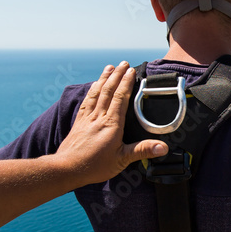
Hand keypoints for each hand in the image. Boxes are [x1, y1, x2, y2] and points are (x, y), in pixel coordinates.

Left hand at [55, 62, 167, 185]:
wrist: (66, 168)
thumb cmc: (94, 166)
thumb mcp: (122, 160)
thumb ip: (142, 150)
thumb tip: (164, 147)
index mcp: (112, 124)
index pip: (120, 97)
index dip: (126, 83)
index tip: (131, 71)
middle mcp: (99, 117)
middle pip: (109, 90)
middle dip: (117, 75)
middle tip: (123, 63)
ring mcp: (87, 118)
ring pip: (96, 93)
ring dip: (103, 78)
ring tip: (109, 67)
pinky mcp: (78, 122)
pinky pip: (87, 101)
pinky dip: (92, 90)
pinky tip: (93, 86)